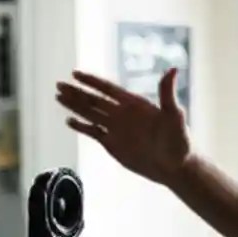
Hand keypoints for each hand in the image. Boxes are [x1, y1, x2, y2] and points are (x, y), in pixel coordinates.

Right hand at [55, 68, 191, 184]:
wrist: (175, 166)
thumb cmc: (179, 141)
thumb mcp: (175, 116)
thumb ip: (168, 94)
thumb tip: (172, 70)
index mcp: (134, 104)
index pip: (108, 89)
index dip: (92, 81)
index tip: (75, 73)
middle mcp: (122, 113)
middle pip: (93, 100)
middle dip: (76, 92)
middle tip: (59, 84)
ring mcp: (116, 128)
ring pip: (90, 114)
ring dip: (74, 106)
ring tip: (58, 96)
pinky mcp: (113, 144)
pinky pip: (93, 132)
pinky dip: (81, 126)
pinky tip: (70, 121)